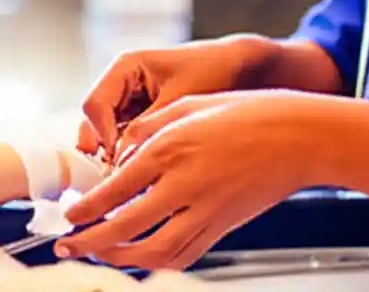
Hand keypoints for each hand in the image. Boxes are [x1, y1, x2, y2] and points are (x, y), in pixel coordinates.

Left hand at [57, 89, 323, 270]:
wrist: (300, 136)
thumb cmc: (250, 113)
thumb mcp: (189, 106)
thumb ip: (148, 131)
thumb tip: (118, 154)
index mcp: (173, 149)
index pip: (116, 188)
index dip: (87, 207)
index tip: (70, 213)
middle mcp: (186, 184)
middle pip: (126, 226)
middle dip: (90, 241)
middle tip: (67, 245)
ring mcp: (207, 210)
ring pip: (154, 251)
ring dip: (120, 259)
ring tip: (97, 256)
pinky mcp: (223, 226)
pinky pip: (184, 255)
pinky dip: (156, 262)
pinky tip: (140, 258)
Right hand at [76, 34, 278, 162]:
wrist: (242, 68)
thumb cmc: (214, 72)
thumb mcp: (178, 101)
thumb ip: (147, 130)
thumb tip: (121, 163)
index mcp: (125, 66)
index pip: (94, 105)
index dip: (101, 135)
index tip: (117, 159)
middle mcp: (122, 82)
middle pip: (93, 121)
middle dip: (102, 149)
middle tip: (116, 175)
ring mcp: (130, 100)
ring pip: (105, 133)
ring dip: (116, 154)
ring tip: (132, 175)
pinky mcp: (142, 116)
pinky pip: (125, 138)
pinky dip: (130, 154)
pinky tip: (143, 170)